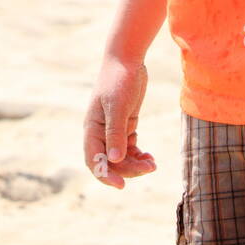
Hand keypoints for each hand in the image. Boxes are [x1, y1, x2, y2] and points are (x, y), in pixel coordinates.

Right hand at [83, 56, 155, 188]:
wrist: (126, 59)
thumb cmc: (119, 79)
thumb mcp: (118, 106)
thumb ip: (115, 132)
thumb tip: (114, 160)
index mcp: (92, 129)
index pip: (94, 161)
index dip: (105, 176)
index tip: (122, 185)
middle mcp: (100, 132)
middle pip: (110, 162)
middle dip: (128, 169)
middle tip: (149, 168)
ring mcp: (112, 129)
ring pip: (121, 157)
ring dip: (135, 164)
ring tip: (152, 164)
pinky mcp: (125, 124)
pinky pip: (129, 148)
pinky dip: (138, 155)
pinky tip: (149, 156)